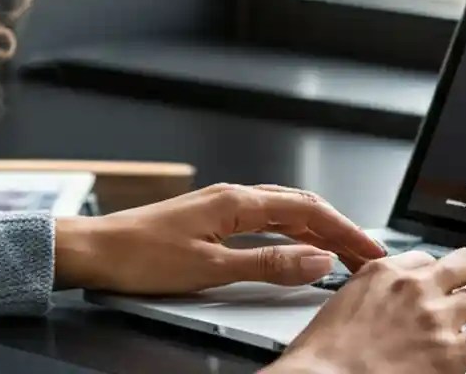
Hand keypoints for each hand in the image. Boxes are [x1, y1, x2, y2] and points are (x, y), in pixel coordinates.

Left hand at [53, 183, 385, 293]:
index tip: (371, 250)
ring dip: (318, 230)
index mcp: (237, 202)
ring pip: (285, 212)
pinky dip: (292, 232)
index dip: (345, 231)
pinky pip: (266, 219)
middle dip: (339, 229)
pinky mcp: (212, 218)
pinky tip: (297, 247)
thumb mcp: (211, 269)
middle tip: (367, 255)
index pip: (308, 211)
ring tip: (343, 253)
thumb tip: (317, 259)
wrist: (94, 251)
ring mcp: (222, 205)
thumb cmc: (140, 258)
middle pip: (302, 207)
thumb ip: (268, 265)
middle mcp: (233, 196)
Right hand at [267, 249, 465, 373]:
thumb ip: (375, 291)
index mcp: (386, 270)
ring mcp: (438, 319)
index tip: (436, 286)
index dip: (435, 275)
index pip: (428, 257)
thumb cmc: (323, 355)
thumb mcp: (342, 304)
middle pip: (465, 264)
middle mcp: (417, 287)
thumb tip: (394, 296)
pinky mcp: (454, 354)